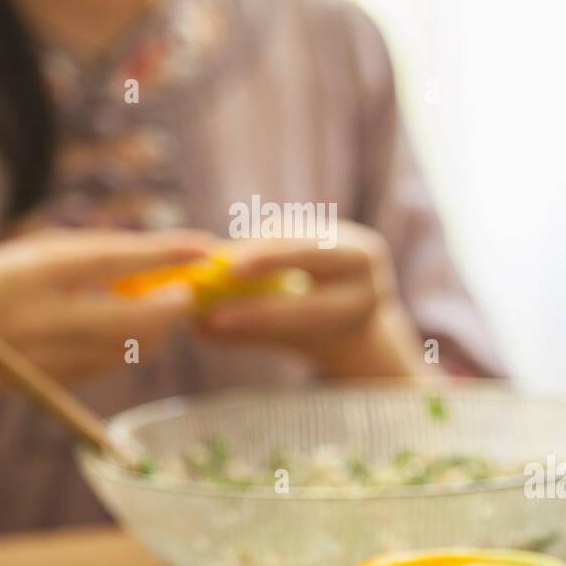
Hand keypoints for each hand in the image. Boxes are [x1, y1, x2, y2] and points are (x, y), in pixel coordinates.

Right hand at [0, 227, 215, 392]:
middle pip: (132, 321)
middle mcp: (44, 318)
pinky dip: (125, 348)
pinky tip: (113, 331)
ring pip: (128, 349)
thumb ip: (90, 256)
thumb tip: (155, 259)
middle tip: (187, 292)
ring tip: (151, 307)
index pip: (114, 259)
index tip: (205, 246)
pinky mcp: (55, 385)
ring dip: (153, 329)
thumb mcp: (33, 254)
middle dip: (172, 307)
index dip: (164, 253)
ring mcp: (49, 358)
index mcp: (37, 273)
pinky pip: (109, 366)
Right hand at [195, 220, 428, 378]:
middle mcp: (366, 269)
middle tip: (220, 269)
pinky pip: (287, 226)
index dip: (259, 314)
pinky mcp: (334, 224)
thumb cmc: (314, 337)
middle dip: (263, 259)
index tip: (215, 318)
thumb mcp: (289, 341)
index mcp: (359, 307)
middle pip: (310, 254)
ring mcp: (353, 239)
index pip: (306, 310)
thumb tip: (198, 328)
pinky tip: (237, 256)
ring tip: (221, 265)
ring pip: (294, 235)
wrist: (354, 318)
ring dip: (255, 247)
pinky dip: (258, 239)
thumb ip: (248, 334)